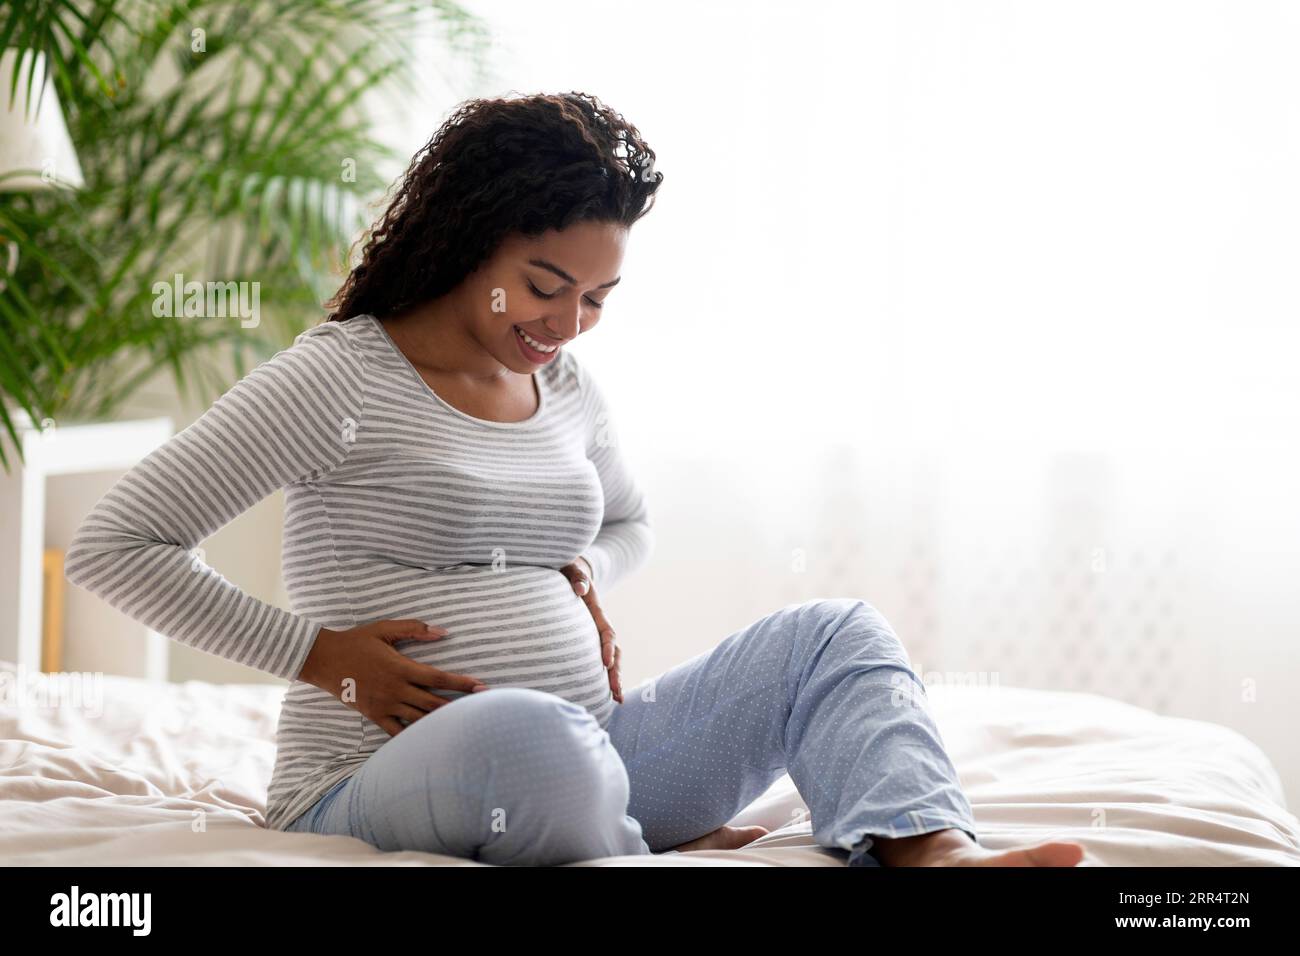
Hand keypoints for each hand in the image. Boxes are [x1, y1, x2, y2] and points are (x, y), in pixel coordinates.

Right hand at [298, 619, 488, 736]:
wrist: (324, 660)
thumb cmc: (357, 641)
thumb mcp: (385, 629)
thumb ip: (415, 629)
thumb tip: (443, 631)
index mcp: (401, 668)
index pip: (439, 678)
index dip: (462, 683)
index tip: (481, 687)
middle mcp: (396, 689)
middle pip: (434, 702)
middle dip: (459, 705)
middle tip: (481, 709)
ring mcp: (385, 705)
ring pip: (419, 718)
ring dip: (440, 722)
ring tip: (461, 725)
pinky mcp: (374, 715)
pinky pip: (396, 730)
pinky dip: (413, 736)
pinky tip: (428, 741)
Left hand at [560, 557, 621, 703]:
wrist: (571, 572)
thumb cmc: (568, 571)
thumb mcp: (571, 570)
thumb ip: (576, 577)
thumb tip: (579, 590)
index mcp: (596, 613)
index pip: (607, 633)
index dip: (608, 647)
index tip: (605, 662)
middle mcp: (599, 626)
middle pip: (614, 652)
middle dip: (616, 673)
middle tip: (617, 694)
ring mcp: (594, 635)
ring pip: (610, 659)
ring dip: (613, 678)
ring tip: (616, 700)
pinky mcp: (587, 641)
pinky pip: (596, 660)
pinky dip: (601, 676)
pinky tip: (599, 693)